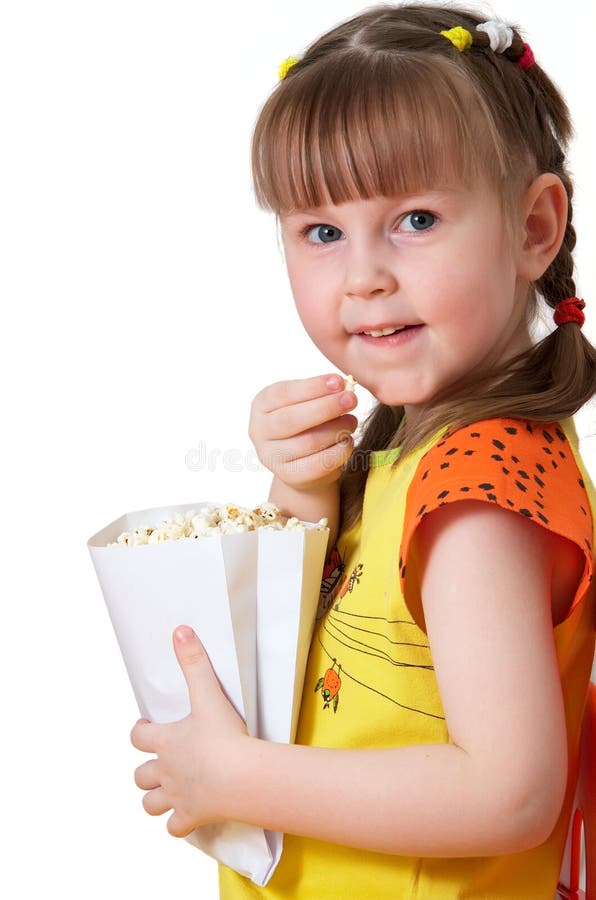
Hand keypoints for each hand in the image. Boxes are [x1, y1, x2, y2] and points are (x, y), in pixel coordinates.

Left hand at [130, 626, 247, 837]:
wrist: (241, 777)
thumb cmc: (224, 737)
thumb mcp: (207, 694)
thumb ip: (194, 662)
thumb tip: (180, 630)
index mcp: (165, 743)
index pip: (138, 737)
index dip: (140, 731)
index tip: (146, 726)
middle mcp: (165, 771)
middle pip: (140, 775)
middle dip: (145, 768)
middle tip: (159, 760)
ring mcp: (178, 797)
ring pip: (150, 804)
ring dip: (154, 798)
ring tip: (166, 790)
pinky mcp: (194, 817)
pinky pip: (176, 828)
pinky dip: (177, 824)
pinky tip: (186, 817)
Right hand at [248, 373, 357, 490]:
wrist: (301, 461)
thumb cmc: (306, 422)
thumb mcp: (306, 402)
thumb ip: (320, 393)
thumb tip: (345, 388)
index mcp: (261, 405)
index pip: (283, 393)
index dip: (312, 387)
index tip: (339, 382)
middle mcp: (260, 431)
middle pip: (291, 419)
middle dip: (325, 407)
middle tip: (351, 399)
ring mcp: (271, 456)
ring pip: (308, 442)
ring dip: (336, 429)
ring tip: (352, 421)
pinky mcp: (289, 476)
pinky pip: (318, 464)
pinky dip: (338, 451)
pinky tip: (347, 441)